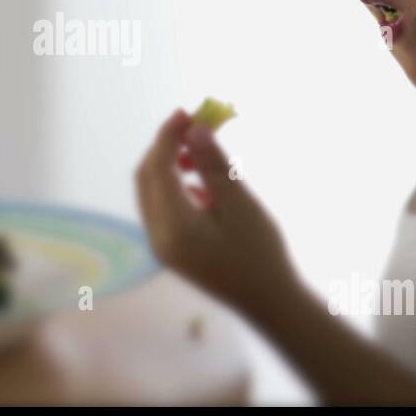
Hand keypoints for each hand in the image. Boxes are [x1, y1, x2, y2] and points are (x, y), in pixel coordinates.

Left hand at [134, 108, 297, 316]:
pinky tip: (201, 183)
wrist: (268, 302)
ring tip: (198, 151)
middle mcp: (158, 236)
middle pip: (147, 178)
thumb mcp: (240, 204)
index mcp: (173, 226)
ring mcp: (162, 246)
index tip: (186, 112)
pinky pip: (162, 209)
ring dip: (168, 166)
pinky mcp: (171, 250)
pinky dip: (174, 187)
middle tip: (192, 125)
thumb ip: (213, 166)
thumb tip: (194, 129)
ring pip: (152, 193)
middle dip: (164, 147)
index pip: (157, 168)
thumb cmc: (261, 254)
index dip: (167, 136)